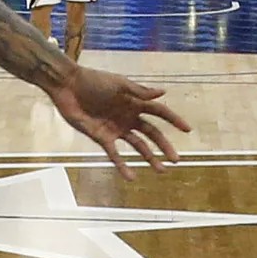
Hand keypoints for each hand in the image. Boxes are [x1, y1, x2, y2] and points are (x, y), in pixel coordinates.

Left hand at [49, 64, 187, 175]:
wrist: (68, 86)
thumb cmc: (93, 80)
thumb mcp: (119, 84)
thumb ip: (140, 91)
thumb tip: (163, 92)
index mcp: (134, 102)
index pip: (159, 112)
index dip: (173, 120)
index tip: (187, 130)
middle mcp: (128, 117)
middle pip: (152, 134)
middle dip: (164, 146)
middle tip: (176, 159)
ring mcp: (116, 128)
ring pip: (138, 146)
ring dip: (149, 158)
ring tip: (161, 170)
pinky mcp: (102, 138)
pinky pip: (115, 154)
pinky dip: (123, 166)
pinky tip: (132, 177)